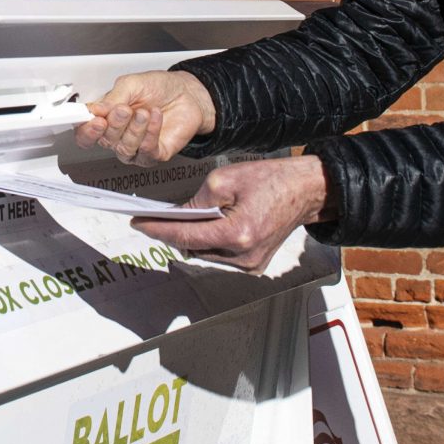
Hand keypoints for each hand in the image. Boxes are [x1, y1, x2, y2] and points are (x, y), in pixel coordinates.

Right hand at [78, 71, 217, 163]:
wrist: (188, 93)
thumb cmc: (159, 88)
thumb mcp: (131, 84)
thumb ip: (112, 97)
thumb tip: (96, 110)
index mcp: (106, 118)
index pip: (85, 134)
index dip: (86, 131)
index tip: (96, 120)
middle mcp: (118, 136)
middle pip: (105, 141)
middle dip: (115, 124)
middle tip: (125, 109)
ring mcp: (135, 147)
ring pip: (124, 149)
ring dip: (135, 129)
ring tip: (144, 112)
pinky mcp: (154, 154)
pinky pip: (146, 151)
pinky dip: (151, 132)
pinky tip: (155, 117)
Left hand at [134, 156, 326, 272]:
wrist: (306, 191)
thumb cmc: (271, 180)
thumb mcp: (226, 178)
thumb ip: (198, 199)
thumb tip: (180, 214)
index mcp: (237, 234)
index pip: (186, 235)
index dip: (158, 229)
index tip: (137, 223)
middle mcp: (244, 257)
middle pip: (193, 248)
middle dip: (172, 233)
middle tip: (152, 218)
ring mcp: (251, 265)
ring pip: (205, 254)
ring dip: (191, 238)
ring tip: (174, 220)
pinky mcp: (254, 265)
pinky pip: (220, 255)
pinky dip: (208, 242)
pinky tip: (202, 226)